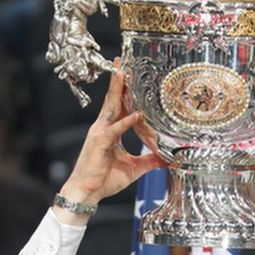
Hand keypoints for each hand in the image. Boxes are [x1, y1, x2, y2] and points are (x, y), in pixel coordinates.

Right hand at [60, 69, 164, 208]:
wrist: (86, 193)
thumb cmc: (104, 180)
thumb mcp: (134, 168)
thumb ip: (150, 160)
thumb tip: (168, 159)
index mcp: (110, 131)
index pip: (119, 106)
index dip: (125, 91)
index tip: (131, 74)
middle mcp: (104, 128)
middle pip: (113, 99)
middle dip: (118, 80)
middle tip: (124, 61)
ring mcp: (100, 134)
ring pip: (111, 107)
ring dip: (118, 90)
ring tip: (124, 73)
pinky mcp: (99, 143)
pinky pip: (115, 131)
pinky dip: (126, 123)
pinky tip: (137, 116)